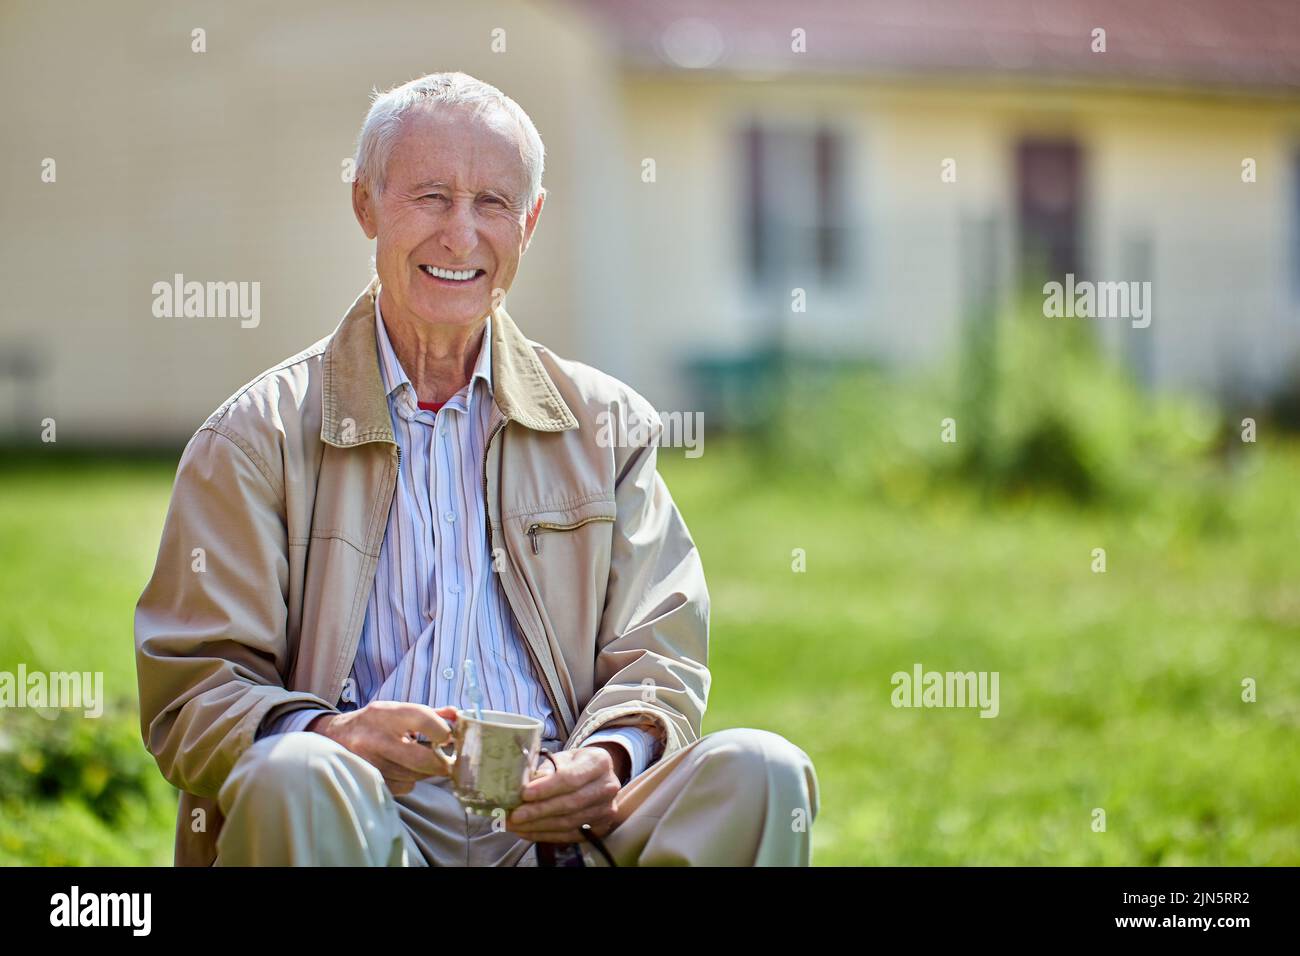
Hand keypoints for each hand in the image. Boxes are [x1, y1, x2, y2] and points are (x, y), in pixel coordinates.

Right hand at [309, 701, 457, 795]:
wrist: (335, 738)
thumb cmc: (374, 722)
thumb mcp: (398, 710)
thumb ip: (430, 713)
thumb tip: (457, 715)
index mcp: (386, 714)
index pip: (424, 719)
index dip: (444, 731)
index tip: (449, 737)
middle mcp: (376, 738)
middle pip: (423, 758)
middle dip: (442, 762)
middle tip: (449, 761)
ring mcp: (370, 763)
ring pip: (415, 776)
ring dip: (425, 771)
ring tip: (419, 760)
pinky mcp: (370, 781)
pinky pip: (404, 787)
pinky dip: (410, 780)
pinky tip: (402, 769)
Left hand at [506, 747, 620, 842]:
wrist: (597, 777)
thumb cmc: (575, 764)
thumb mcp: (562, 758)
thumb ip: (546, 770)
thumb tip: (524, 786)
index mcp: (599, 762)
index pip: (571, 778)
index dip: (547, 788)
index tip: (524, 794)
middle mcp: (607, 787)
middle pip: (570, 803)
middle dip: (539, 811)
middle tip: (515, 815)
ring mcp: (606, 810)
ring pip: (569, 822)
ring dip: (538, 826)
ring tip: (515, 825)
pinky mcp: (600, 827)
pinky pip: (569, 835)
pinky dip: (546, 835)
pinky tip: (527, 832)